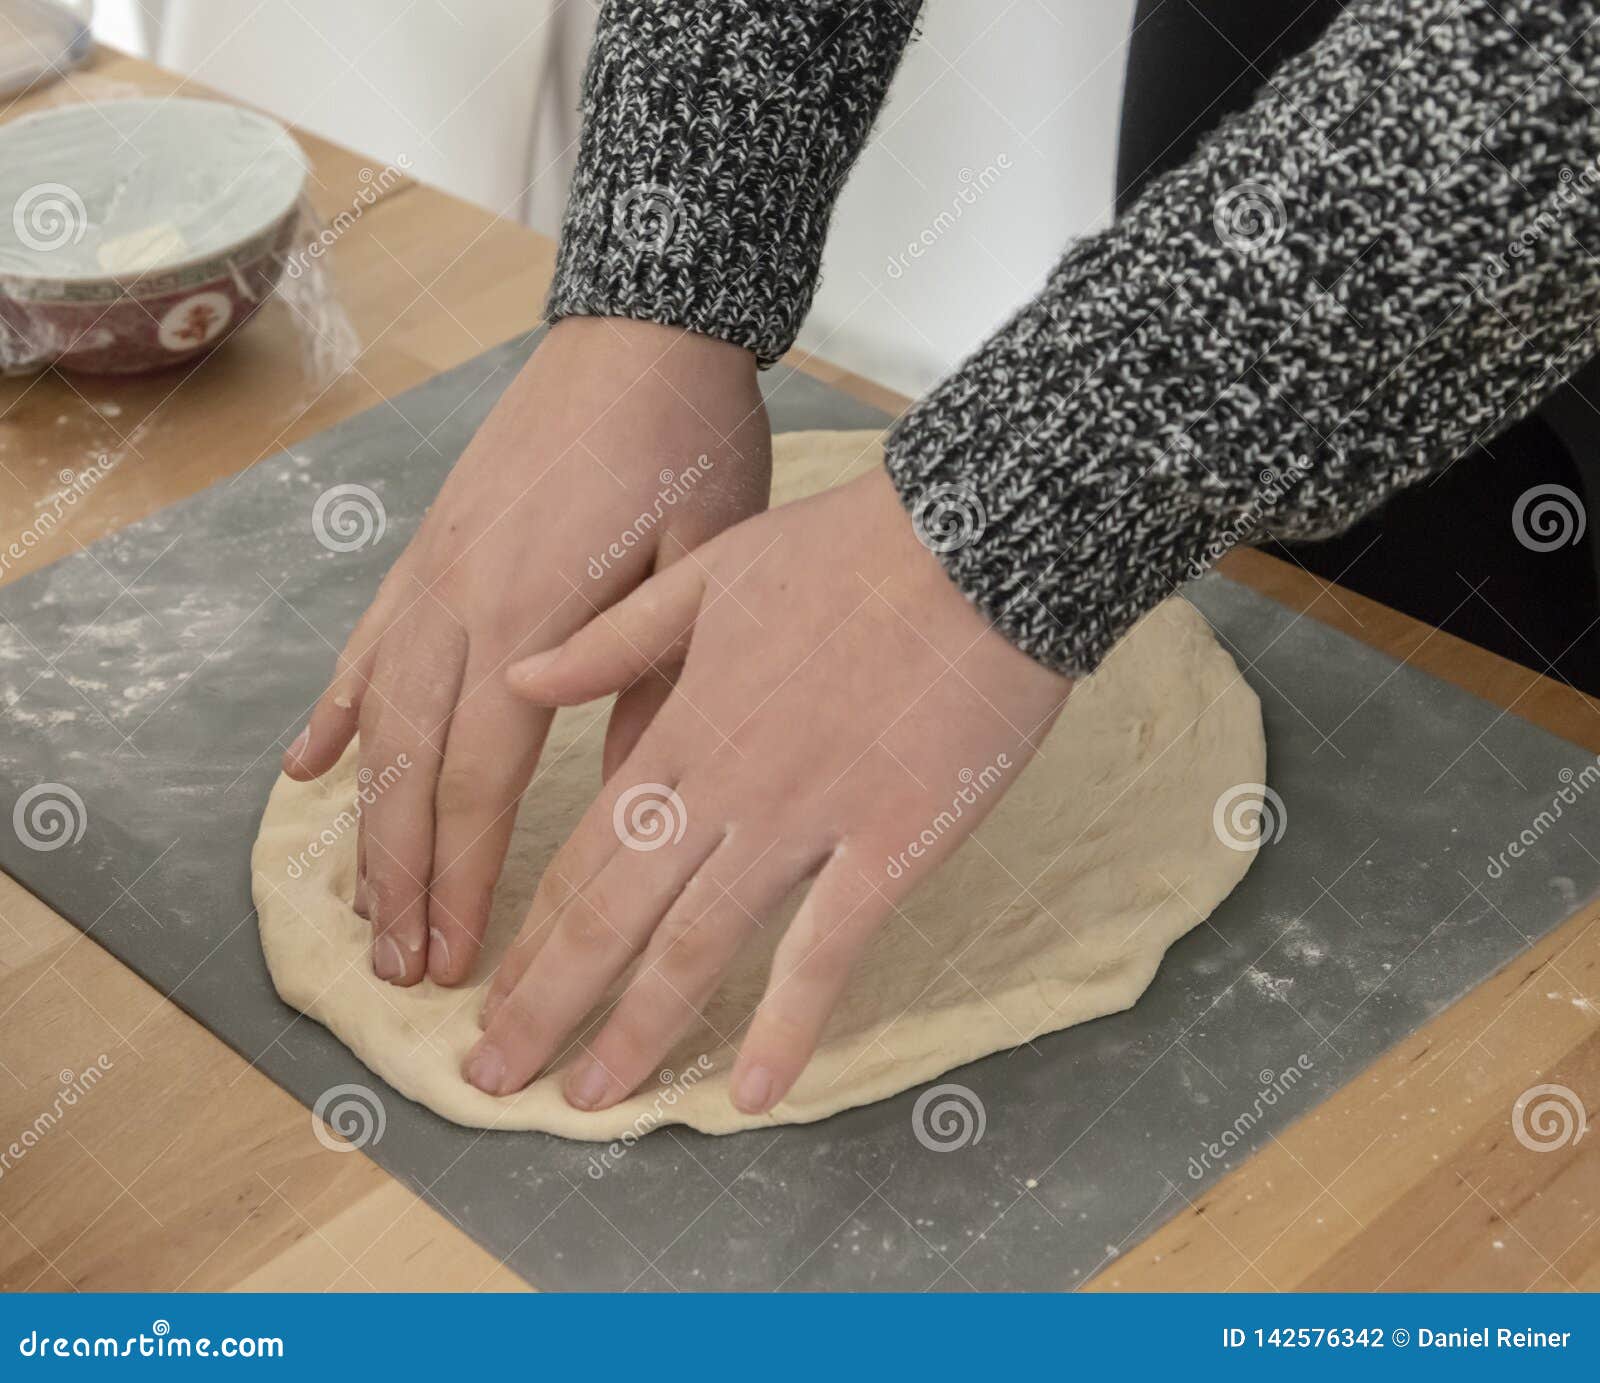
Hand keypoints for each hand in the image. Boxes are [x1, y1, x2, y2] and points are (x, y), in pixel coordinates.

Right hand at [281, 317, 770, 987]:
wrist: (643, 330)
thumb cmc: (688, 444)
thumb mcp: (708, 567)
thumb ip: (656, 682)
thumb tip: (633, 802)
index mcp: (532, 618)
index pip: (481, 780)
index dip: (465, 878)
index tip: (457, 960)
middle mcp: (461, 604)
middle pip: (412, 770)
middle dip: (403, 877)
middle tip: (400, 968)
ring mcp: (433, 573)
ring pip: (379, 721)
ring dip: (367, 823)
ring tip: (362, 906)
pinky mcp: (429, 548)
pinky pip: (367, 645)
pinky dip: (337, 712)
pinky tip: (309, 770)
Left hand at [464, 467, 1073, 1113]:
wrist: (978, 543)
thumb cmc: (848, 549)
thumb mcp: (711, 569)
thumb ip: (613, 638)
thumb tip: (520, 679)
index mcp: (683, 727)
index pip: (585, 853)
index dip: (532, 935)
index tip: (488, 998)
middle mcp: (727, 788)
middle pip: (616, 914)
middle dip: (549, 1004)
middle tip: (494, 1080)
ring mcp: (807, 820)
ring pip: (699, 943)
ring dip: (638, 1029)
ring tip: (590, 1101)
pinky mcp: (890, 843)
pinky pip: (828, 949)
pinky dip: (787, 1023)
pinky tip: (755, 1091)